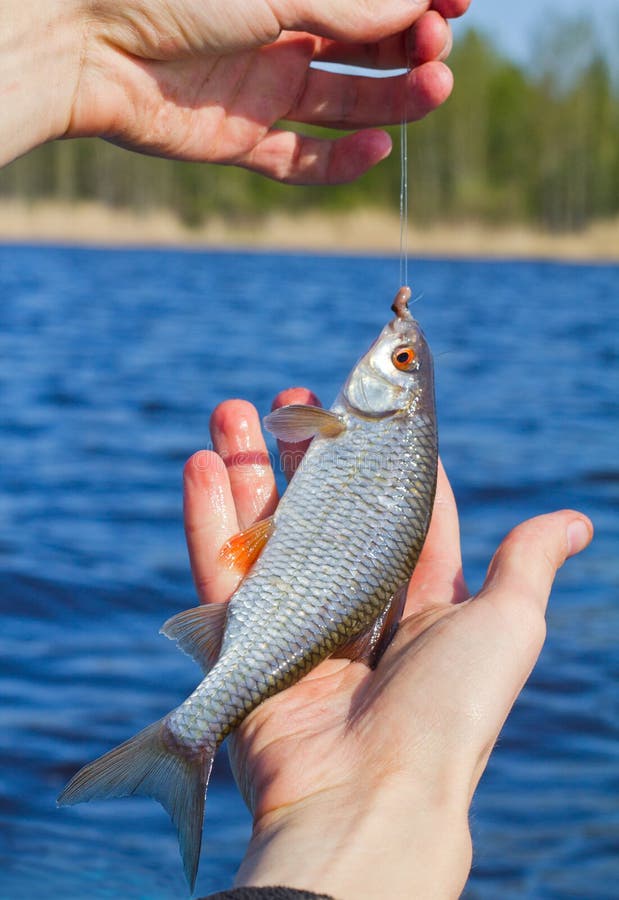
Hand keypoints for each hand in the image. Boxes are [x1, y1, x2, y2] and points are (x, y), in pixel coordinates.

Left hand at [2, 0, 469, 179]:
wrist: (84, 42)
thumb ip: (352, 2)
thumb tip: (421, 3)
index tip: (462, 0)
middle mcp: (282, 31)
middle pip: (368, 47)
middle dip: (413, 44)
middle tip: (438, 46)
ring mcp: (262, 88)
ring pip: (345, 103)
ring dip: (395, 99)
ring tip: (435, 87)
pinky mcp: (240, 138)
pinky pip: (302, 159)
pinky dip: (342, 161)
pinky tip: (379, 146)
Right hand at [184, 390, 592, 898]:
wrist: (370, 796)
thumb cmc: (450, 708)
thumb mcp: (507, 626)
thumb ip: (528, 563)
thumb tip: (577, 520)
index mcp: (418, 596)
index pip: (401, 508)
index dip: (388, 456)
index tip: (372, 407)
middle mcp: (356, 603)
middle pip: (326, 507)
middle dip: (308, 450)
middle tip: (292, 398)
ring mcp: (296, 619)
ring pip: (265, 525)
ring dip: (248, 466)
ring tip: (233, 412)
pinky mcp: (244, 639)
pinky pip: (218, 565)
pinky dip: (207, 515)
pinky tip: (203, 464)